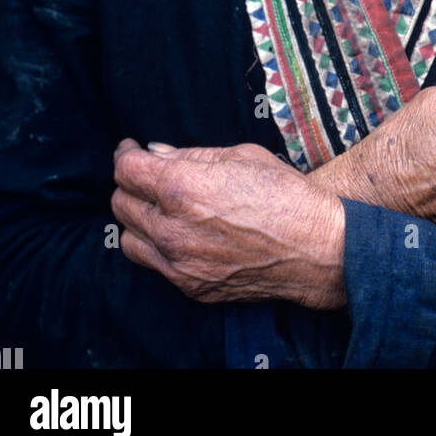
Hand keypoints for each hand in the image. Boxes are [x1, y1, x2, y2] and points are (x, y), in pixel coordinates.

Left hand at [112, 140, 345, 308]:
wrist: (315, 246)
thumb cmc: (283, 193)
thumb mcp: (238, 155)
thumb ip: (189, 155)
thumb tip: (154, 152)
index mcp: (182, 188)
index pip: (126, 170)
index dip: (125, 154)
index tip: (130, 149)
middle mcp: (172, 229)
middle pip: (121, 203)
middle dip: (130, 183)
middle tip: (146, 175)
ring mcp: (179, 263)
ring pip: (128, 238)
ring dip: (137, 218)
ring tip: (158, 206)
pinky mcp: (190, 286)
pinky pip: (153, 264)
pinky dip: (156, 245)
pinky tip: (178, 231)